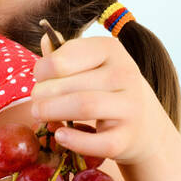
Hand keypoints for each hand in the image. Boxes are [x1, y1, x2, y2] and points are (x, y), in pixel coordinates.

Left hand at [29, 33, 174, 166]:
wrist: (145, 123)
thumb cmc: (105, 87)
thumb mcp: (89, 63)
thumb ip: (64, 53)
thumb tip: (46, 38)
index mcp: (110, 50)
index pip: (65, 58)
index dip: (43, 69)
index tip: (39, 78)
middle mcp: (125, 74)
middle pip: (71, 85)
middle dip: (43, 94)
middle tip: (36, 101)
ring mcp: (130, 107)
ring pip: (84, 107)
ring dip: (53, 112)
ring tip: (40, 114)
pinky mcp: (129, 137)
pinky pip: (99, 142)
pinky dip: (74, 141)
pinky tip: (60, 136)